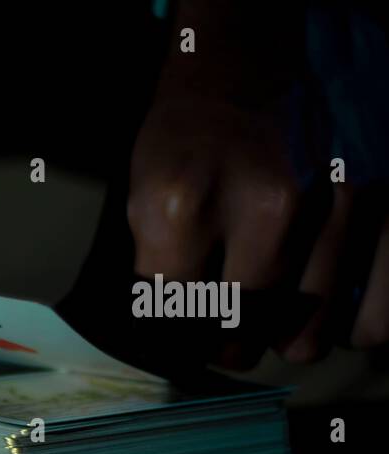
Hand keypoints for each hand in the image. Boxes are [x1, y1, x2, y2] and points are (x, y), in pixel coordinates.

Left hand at [127, 2, 387, 365]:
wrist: (260, 53)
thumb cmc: (195, 129)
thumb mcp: (144, 190)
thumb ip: (158, 270)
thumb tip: (176, 344)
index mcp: (183, 205)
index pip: (173, 325)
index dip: (175, 336)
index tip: (182, 331)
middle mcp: (266, 208)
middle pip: (242, 339)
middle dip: (227, 341)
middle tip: (226, 321)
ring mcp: (338, 205)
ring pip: (307, 340)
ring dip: (287, 333)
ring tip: (275, 300)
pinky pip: (374, 319)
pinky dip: (347, 321)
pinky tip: (324, 293)